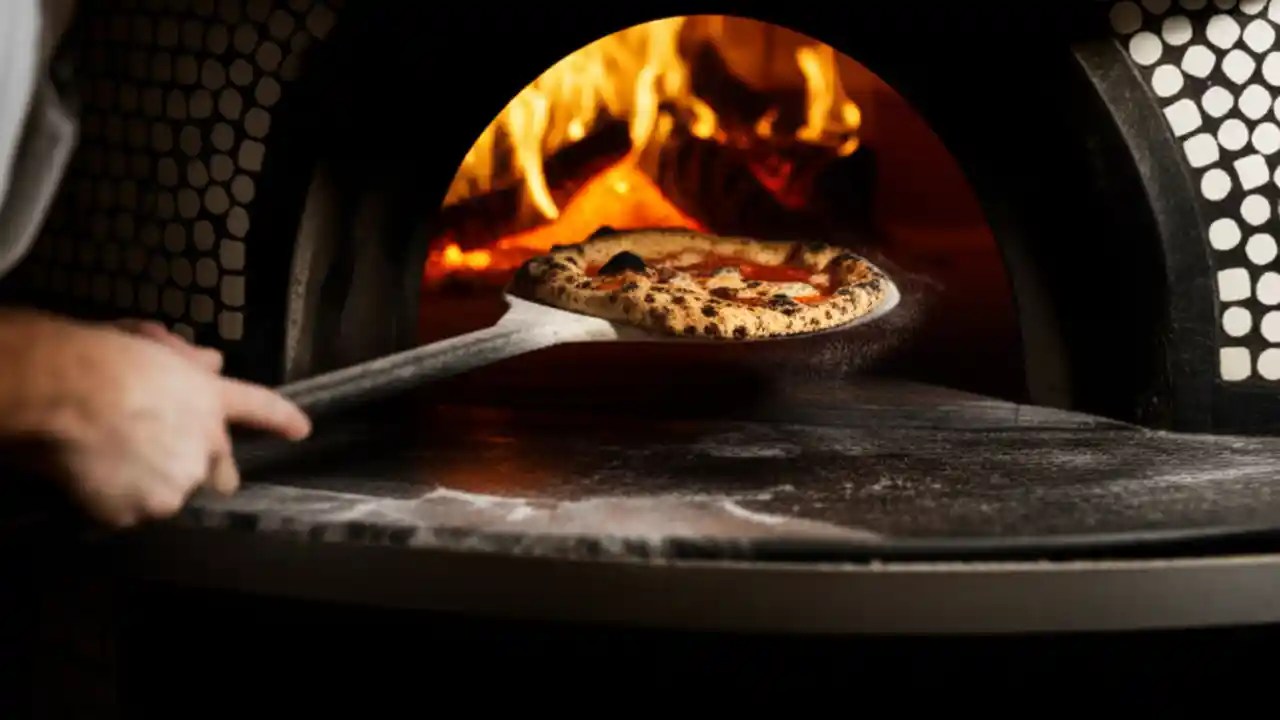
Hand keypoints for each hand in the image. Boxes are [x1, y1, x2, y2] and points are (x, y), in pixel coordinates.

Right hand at [0, 311, 310, 527]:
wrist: (70, 392)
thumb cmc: (108, 359)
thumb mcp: (154, 345)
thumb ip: (188, 360)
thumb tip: (214, 362)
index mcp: (211, 401)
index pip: (259, 407)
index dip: (282, 419)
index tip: (301, 429)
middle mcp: (207, 448)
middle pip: (220, 476)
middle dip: (202, 471)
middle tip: (161, 457)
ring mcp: (178, 484)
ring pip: (168, 495)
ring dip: (149, 486)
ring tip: (110, 457)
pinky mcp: (142, 511)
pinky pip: (128, 511)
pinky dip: (113, 501)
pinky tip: (93, 475)